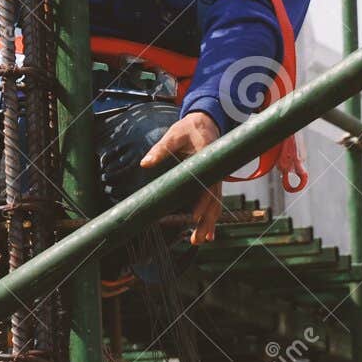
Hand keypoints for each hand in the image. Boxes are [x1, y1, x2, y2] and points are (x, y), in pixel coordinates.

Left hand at [141, 111, 223, 243]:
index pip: (206, 184)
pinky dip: (211, 215)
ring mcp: (215, 176)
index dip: (202, 202)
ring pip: (215, 203)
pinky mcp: (212, 180)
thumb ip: (161, 149)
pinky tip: (207, 230)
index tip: (195, 217)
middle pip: (213, 200)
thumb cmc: (188, 128)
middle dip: (207, 220)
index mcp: (207, 158)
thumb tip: (145, 162)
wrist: (205, 121)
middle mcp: (214, 170)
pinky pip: (213, 200)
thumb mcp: (174, 135)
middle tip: (198, 239)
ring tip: (202, 240)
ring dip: (209, 222)